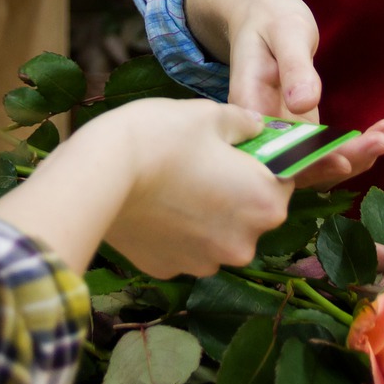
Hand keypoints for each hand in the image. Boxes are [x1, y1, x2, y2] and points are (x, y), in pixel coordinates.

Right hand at [91, 97, 294, 278]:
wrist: (100, 174)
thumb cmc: (161, 136)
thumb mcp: (209, 114)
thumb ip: (244, 123)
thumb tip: (257, 126)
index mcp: (265, 202)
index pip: (284, 178)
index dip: (265, 159)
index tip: (242, 148)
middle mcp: (244, 242)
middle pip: (251, 211)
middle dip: (235, 189)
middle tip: (203, 162)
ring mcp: (205, 262)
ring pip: (217, 233)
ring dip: (206, 213)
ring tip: (172, 183)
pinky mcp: (169, 269)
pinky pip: (183, 246)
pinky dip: (175, 230)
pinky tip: (154, 204)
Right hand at [184, 0, 383, 186]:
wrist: (262, 15)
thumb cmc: (271, 18)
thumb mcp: (285, 32)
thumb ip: (293, 67)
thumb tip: (304, 104)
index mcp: (248, 107)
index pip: (274, 150)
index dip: (306, 164)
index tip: (343, 161)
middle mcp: (259, 128)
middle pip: (297, 164)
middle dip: (342, 160)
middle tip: (383, 142)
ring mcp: (279, 132)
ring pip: (314, 161)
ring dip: (353, 157)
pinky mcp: (297, 129)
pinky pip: (323, 149)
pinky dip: (353, 146)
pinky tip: (383, 132)